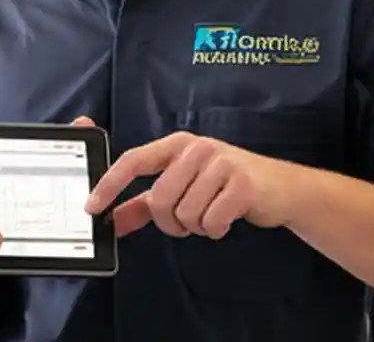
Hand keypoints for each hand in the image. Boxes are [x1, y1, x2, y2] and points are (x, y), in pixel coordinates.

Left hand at [85, 131, 301, 238]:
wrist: (281, 188)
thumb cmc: (225, 185)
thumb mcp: (182, 187)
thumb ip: (143, 204)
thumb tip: (110, 220)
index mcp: (176, 145)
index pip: (133, 160)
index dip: (109, 184)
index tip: (92, 207)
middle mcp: (196, 148)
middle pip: (159, 200)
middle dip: (170, 222)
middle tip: (187, 220)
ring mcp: (221, 163)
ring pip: (185, 214)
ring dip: (196, 226)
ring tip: (212, 214)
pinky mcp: (242, 183)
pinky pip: (211, 222)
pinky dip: (216, 229)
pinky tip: (227, 218)